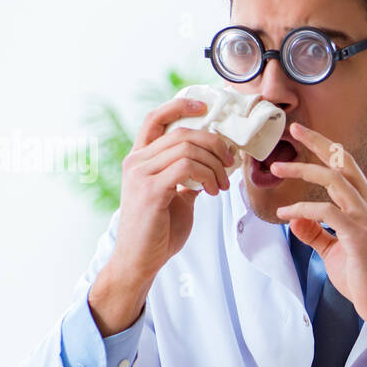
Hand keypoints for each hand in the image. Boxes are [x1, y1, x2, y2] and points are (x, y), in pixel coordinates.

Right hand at [110, 97, 235, 283]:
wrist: (140, 260)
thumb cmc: (158, 230)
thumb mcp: (175, 197)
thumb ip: (187, 178)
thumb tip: (212, 163)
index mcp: (140, 159)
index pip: (156, 118)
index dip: (180, 106)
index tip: (205, 106)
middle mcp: (136, 161)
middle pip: (183, 133)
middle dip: (215, 145)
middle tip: (230, 165)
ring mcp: (140, 174)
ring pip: (188, 149)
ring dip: (215, 165)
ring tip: (223, 185)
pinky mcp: (150, 190)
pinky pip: (187, 168)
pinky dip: (208, 176)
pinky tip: (214, 192)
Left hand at [272, 122, 366, 366]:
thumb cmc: (365, 280)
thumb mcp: (334, 252)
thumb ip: (316, 234)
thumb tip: (294, 219)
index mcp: (366, 207)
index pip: (346, 167)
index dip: (326, 147)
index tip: (303, 135)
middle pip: (343, 162)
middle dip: (317, 143)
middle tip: (293, 131)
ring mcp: (366, 220)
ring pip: (334, 180)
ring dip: (303, 171)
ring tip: (277, 170)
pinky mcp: (359, 237)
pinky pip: (327, 213)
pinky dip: (303, 210)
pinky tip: (287, 214)